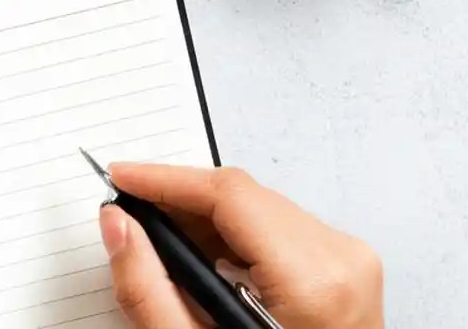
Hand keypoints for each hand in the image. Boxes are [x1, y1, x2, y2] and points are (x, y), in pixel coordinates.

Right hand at [100, 164, 383, 328]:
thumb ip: (148, 290)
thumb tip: (118, 227)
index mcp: (312, 281)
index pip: (229, 195)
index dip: (165, 180)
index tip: (122, 177)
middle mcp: (341, 258)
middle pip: (243, 196)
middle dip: (179, 198)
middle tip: (129, 212)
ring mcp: (348, 260)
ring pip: (259, 206)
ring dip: (204, 218)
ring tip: (159, 241)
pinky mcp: (344, 266)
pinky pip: (278, 227)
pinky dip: (233, 236)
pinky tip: (201, 256)